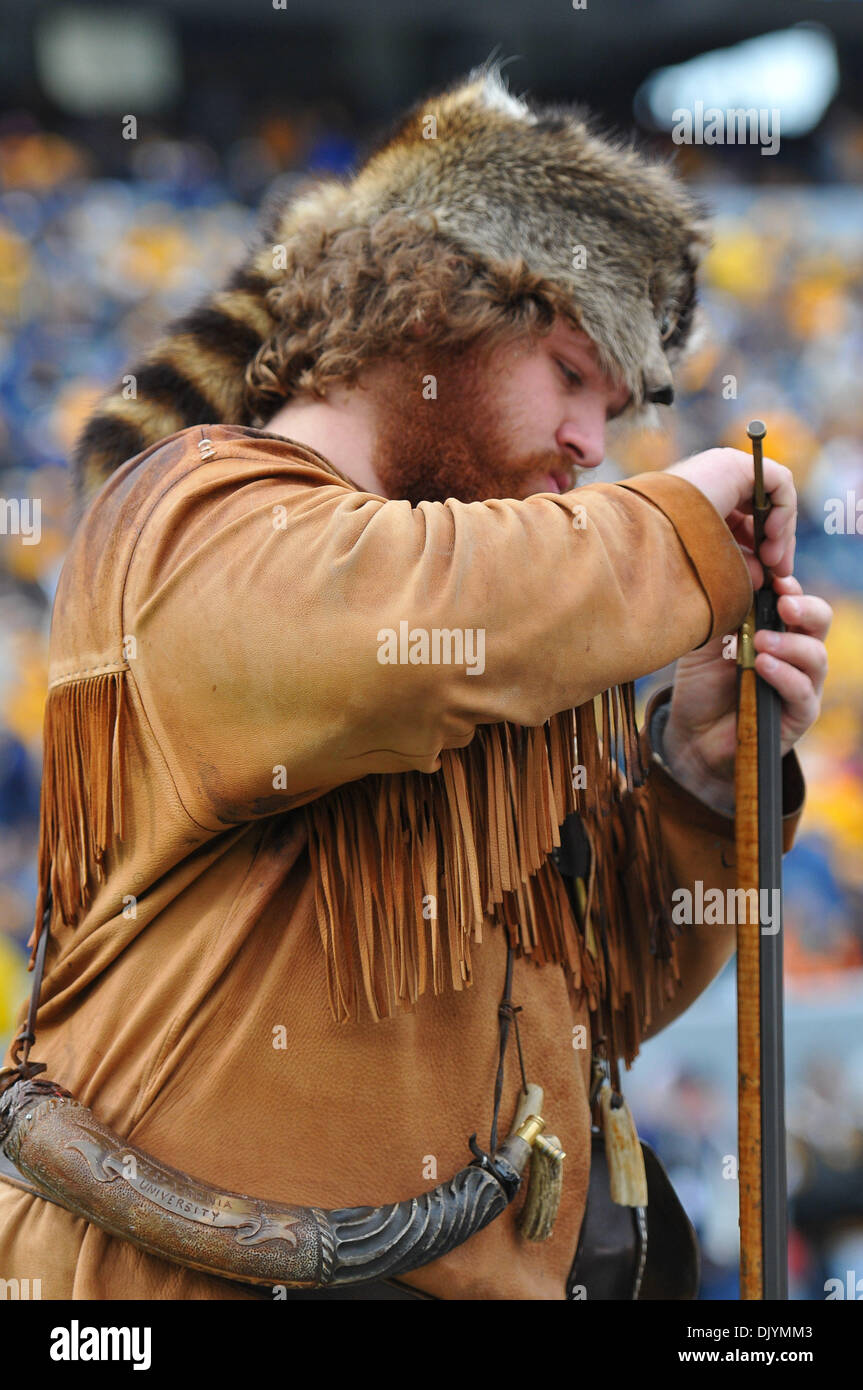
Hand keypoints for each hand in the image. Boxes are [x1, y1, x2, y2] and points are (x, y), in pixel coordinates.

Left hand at [662, 575, 830, 816]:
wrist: (692, 735)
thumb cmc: (702, 683)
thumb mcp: (706, 640)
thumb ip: (724, 609)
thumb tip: (743, 572)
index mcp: (777, 629)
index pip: (796, 599)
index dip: (790, 587)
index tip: (774, 579)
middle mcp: (796, 654)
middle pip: (820, 621)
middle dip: (805, 608)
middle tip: (782, 604)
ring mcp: (801, 685)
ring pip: (817, 657)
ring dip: (790, 645)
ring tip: (760, 643)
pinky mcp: (798, 716)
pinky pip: (802, 693)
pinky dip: (785, 676)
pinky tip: (763, 666)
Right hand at [666, 447, 796, 584]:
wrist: (650, 539)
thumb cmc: (669, 557)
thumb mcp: (710, 563)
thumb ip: (738, 565)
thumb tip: (765, 577)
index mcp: (701, 504)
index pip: (743, 523)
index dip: (760, 549)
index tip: (768, 577)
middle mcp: (714, 482)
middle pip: (760, 510)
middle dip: (775, 543)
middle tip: (780, 573)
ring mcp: (725, 468)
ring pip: (772, 498)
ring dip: (780, 532)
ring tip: (773, 561)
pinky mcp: (737, 463)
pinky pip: (779, 482)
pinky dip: (783, 510)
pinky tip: (770, 535)